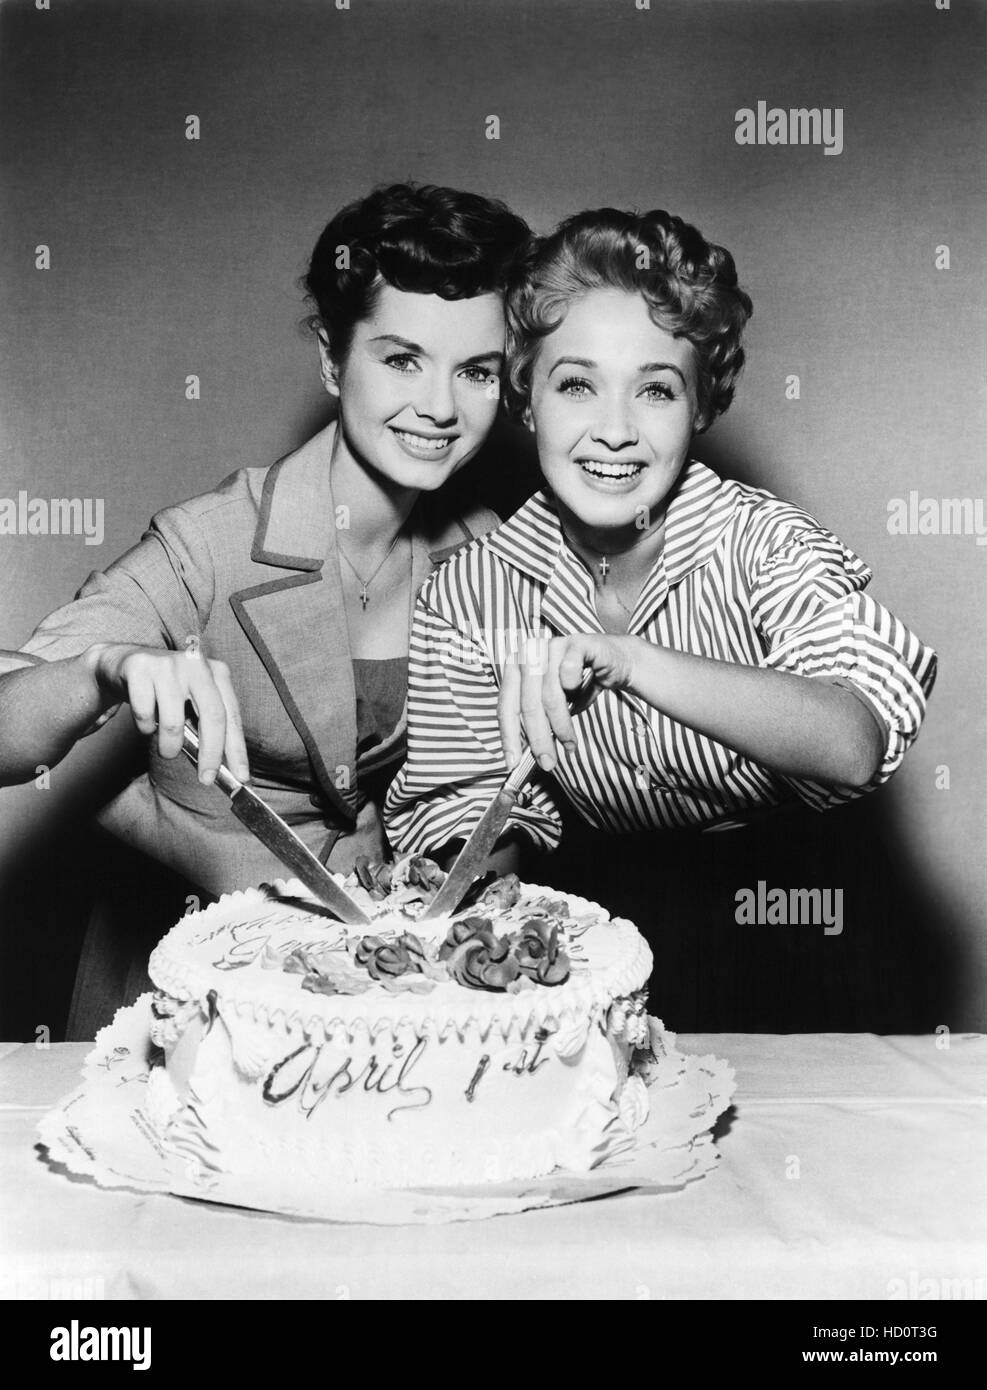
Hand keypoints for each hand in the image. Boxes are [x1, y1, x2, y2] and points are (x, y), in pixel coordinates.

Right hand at [86, 643, 249, 783]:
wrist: (125, 663)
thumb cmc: (165, 688)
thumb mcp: (193, 700)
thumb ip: (208, 726)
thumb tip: (220, 765)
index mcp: (217, 672)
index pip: (232, 716)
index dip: (237, 749)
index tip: (241, 776)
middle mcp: (196, 664)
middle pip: (212, 717)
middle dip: (211, 754)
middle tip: (206, 779)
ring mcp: (168, 664)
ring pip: (174, 722)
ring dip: (169, 747)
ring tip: (166, 749)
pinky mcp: (140, 668)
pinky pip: (144, 714)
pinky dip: (145, 728)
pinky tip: (146, 723)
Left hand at [499, 633, 636, 771]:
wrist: (614, 660)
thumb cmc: (578, 683)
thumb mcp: (553, 705)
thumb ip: (537, 722)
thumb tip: (524, 756)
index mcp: (516, 667)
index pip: (506, 705)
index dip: (508, 736)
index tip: (513, 762)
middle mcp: (529, 653)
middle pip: (528, 704)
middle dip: (538, 738)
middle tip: (548, 762)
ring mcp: (552, 645)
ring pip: (550, 694)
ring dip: (561, 726)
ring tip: (570, 743)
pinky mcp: (576, 642)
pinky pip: (569, 671)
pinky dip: (575, 690)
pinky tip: (580, 697)